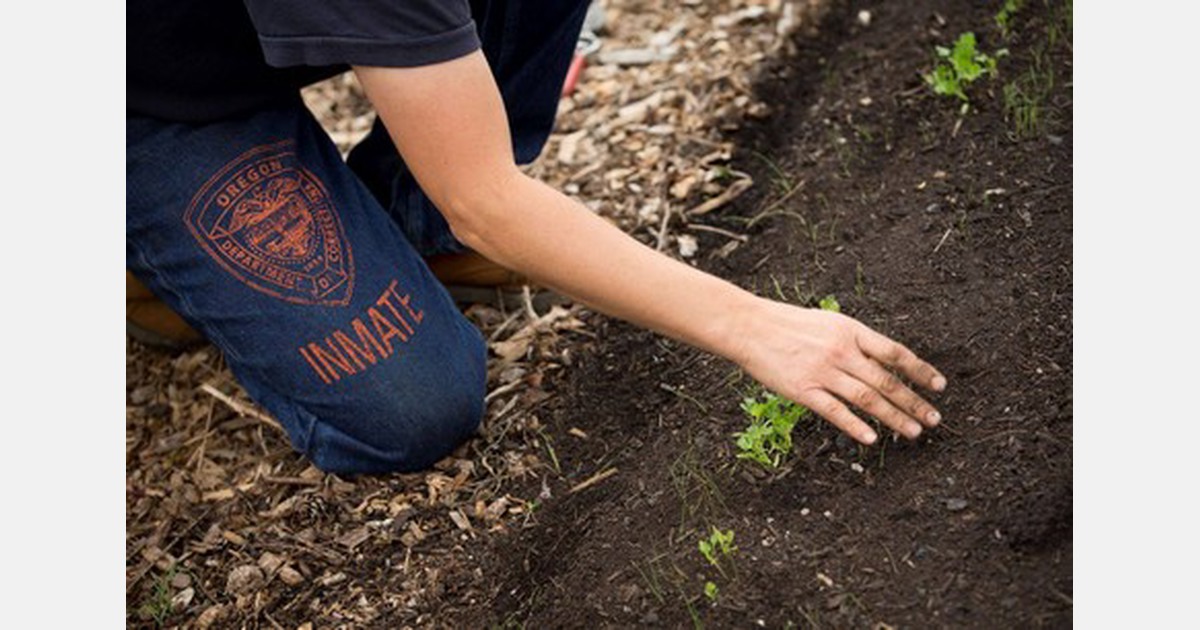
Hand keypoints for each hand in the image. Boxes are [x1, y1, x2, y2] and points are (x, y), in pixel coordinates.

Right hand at [732, 298, 946, 444]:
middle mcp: (841, 351)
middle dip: (914, 402)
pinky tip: (872, 438)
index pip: (895, 353)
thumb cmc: (787, 323)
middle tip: (934, 420)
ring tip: (913, 432)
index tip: (939, 386)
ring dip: (894, 417)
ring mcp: (822, 372)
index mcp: (850, 331)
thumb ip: (855, 341)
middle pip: (886, 380)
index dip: (920, 370)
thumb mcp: (828, 322)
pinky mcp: (803, 390)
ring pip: (867, 399)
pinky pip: (835, 412)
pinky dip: (855, 426)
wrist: (749, 326)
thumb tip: (883, 359)